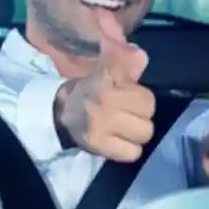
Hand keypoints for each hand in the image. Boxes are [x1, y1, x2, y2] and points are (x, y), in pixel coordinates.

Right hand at [56, 8, 155, 161]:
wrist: (59, 113)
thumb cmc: (89, 91)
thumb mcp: (106, 71)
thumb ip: (126, 63)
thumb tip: (141, 56)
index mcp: (107, 77)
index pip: (143, 90)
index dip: (140, 96)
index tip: (129, 96)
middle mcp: (105, 99)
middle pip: (149, 110)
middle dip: (142, 113)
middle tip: (128, 114)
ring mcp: (101, 124)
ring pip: (145, 132)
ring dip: (138, 133)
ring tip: (125, 128)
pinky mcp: (98, 145)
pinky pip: (132, 152)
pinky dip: (130, 149)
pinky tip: (121, 142)